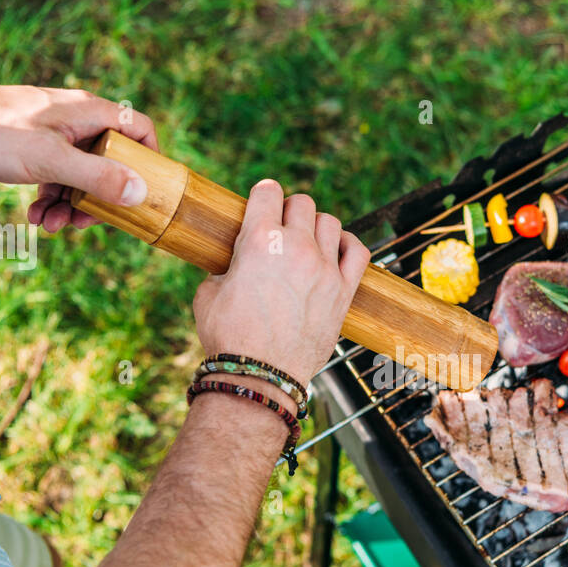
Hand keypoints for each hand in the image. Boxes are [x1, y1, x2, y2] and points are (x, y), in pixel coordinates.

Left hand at [0, 82, 158, 232]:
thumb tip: (141, 192)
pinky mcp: (32, 146)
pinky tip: (34, 216)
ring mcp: (53, 132)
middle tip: (85, 223)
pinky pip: (54, 175)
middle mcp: (75, 119)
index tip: (146, 193)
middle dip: (99, 197)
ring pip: (79, 174)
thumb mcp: (52, 161)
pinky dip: (49, 197)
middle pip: (109, 161)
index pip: (140, 130)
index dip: (150, 161)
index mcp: (89, 112)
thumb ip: (98, 177)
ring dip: (69, 204)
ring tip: (49, 225)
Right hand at [193, 180, 370, 387]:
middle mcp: (295, 247)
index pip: (269, 191)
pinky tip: (336, 251)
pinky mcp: (343, 291)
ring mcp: (324, 268)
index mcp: (259, 240)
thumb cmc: (228, 337)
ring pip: (330, 222)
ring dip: (316, 227)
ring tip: (306, 243)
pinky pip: (358, 251)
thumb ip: (226, 267)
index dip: (263, 194)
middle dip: (289, 211)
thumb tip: (234, 264)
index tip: (262, 204)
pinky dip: (348, 245)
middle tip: (281, 229)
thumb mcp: (209, 292)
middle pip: (302, 203)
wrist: (259, 375)